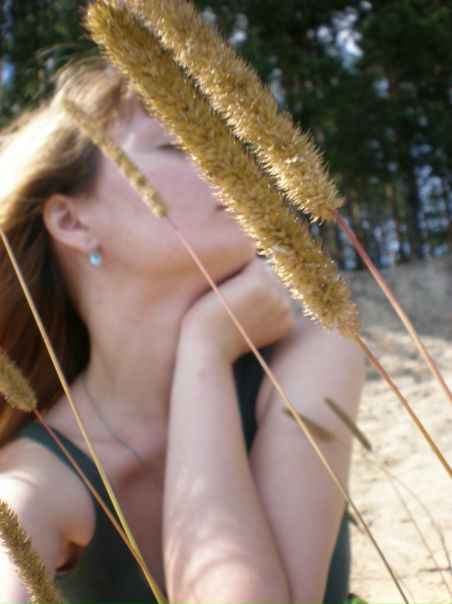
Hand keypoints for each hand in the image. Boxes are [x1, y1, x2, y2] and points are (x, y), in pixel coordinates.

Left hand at [181, 258, 295, 361]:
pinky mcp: (259, 283)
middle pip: (269, 275)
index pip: (274, 289)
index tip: (236, 313)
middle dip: (247, 282)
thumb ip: (261, 306)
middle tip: (228, 306)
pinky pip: (249, 261)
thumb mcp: (248, 325)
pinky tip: (222, 290)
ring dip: (240, 275)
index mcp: (287, 320)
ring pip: (260, 267)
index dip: (251, 294)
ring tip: (225, 299)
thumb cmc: (220, 338)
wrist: (207, 348)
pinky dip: (233, 269)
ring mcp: (274, 294)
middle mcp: (285, 307)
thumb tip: (264, 273)